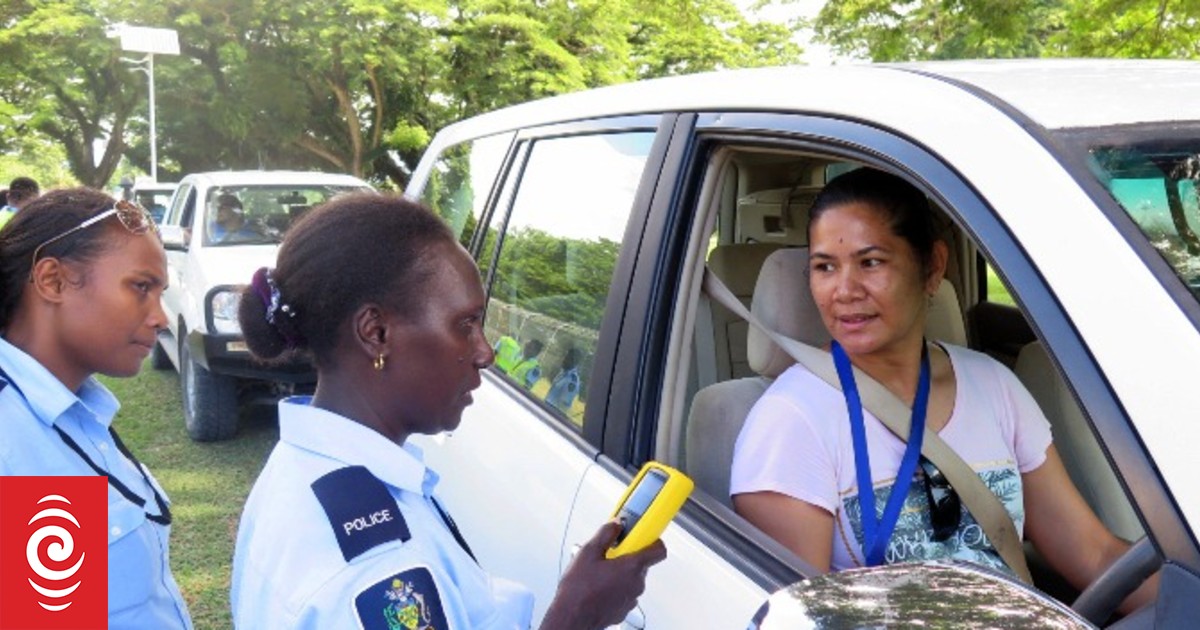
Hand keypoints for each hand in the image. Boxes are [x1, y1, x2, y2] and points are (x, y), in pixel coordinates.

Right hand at [539, 520, 667, 629]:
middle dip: (626, 557)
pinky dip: (616, 588)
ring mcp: (632, 598)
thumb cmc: (579, 590)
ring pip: (631, 579)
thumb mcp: (588, 553)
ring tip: (598, 573)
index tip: (643, 535)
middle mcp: (636, 584)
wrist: (572, 618)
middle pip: (641, 564)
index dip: (653, 541)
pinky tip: (598, 587)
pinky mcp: (624, 610)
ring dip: (619, 573)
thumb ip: (606, 534)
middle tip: (608, 555)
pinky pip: (625, 593)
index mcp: (632, 567)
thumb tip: (616, 525)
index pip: (659, 550)